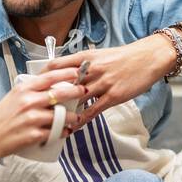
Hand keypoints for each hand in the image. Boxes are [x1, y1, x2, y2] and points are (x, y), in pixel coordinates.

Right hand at [0, 67, 83, 160]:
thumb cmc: (2, 116)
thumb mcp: (14, 96)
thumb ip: (31, 90)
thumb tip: (52, 84)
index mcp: (24, 89)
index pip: (49, 76)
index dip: (66, 72)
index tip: (77, 71)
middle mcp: (29, 102)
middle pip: (60, 93)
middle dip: (76, 91)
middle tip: (84, 91)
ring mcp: (32, 118)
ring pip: (61, 115)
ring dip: (73, 116)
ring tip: (76, 118)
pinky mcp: (34, 134)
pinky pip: (56, 132)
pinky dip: (63, 131)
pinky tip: (66, 131)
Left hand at [44, 35, 176, 126]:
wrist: (148, 57)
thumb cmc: (125, 57)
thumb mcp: (100, 55)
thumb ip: (84, 64)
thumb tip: (69, 74)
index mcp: (86, 56)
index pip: (57, 65)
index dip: (42, 76)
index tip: (33, 85)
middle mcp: (91, 69)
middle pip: (63, 83)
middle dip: (49, 96)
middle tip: (37, 107)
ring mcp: (102, 83)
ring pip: (76, 99)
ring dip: (64, 110)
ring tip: (51, 121)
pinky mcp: (113, 96)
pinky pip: (93, 110)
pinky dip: (81, 120)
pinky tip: (73, 126)